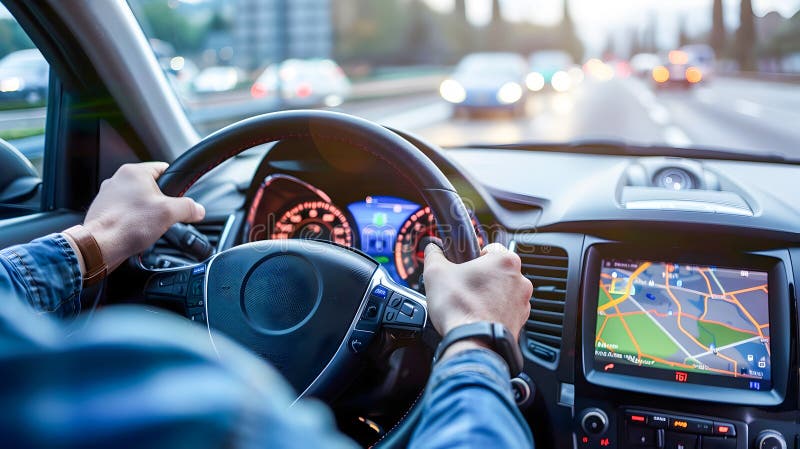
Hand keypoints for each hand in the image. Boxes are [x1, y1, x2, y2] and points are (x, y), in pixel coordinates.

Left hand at [77, 162, 204, 270]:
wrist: (100, 246)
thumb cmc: (127, 225)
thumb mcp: (169, 214)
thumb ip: (189, 208)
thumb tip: (198, 209)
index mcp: (133, 172)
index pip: (163, 168)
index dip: (176, 183)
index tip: (180, 196)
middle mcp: (118, 179)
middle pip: (151, 187)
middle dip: (160, 202)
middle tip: (164, 216)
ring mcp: (108, 195)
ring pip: (137, 200)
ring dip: (146, 212)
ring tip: (148, 226)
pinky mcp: (103, 211)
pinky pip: (125, 212)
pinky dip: (133, 221)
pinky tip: (136, 232)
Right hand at [423, 243, 531, 357]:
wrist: (472, 343)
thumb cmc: (460, 308)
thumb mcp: (436, 273)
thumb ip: (434, 255)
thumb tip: (432, 249)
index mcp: (505, 260)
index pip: (491, 248)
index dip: (474, 257)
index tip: (464, 267)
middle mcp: (520, 280)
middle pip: (498, 271)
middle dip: (482, 278)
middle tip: (464, 287)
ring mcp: (523, 302)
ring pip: (504, 292)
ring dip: (490, 295)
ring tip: (470, 305)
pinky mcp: (520, 322)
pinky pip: (506, 311)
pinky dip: (494, 313)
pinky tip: (478, 317)